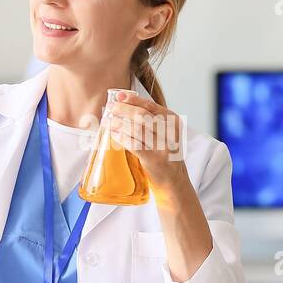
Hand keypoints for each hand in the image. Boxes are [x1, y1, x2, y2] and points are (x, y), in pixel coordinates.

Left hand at [109, 91, 212, 280]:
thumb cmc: (163, 158)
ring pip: (137, 128)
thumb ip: (148, 122)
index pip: (151, 105)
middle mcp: (172, 133)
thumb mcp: (162, 135)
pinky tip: (113, 134)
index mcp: (174, 122)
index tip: (117, 95)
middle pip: (142, 115)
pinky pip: (135, 144)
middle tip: (109, 110)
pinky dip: (122, 137)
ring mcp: (165, 147)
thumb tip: (121, 106)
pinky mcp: (155, 161)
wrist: (174, 187)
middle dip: (123, 110)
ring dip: (119, 122)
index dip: (132, 99)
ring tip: (107, 121)